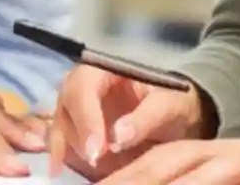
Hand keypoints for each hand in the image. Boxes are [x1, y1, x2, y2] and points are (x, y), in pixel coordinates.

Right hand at [49, 65, 211, 179]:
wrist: (179, 114)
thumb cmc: (176, 101)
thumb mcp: (170, 104)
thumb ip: (146, 117)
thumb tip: (117, 138)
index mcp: (104, 68)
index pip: (83, 87)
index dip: (86, 118)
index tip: (96, 150)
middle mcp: (83, 85)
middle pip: (65, 106)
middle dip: (77, 136)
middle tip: (95, 161)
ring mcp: (77, 108)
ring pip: (59, 125)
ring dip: (71, 149)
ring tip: (95, 167)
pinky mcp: (77, 129)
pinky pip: (62, 141)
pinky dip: (63, 157)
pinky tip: (63, 171)